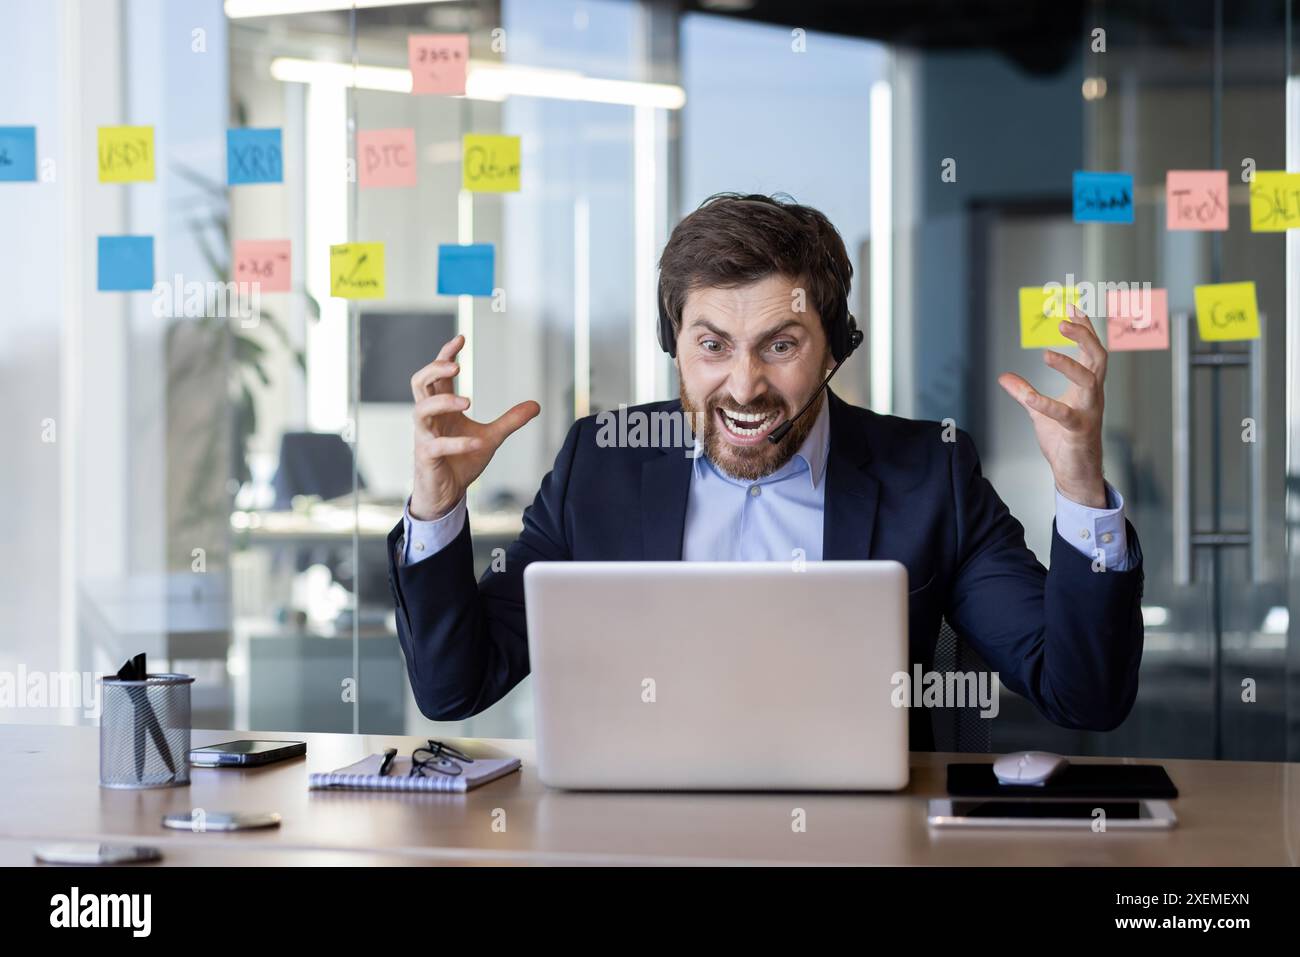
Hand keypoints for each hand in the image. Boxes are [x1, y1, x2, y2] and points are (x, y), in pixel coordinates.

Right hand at [409, 335, 539, 519]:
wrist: (447, 493)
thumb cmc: (460, 461)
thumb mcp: (491, 438)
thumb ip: (510, 420)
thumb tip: (536, 404)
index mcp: (441, 408)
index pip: (437, 374)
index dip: (445, 354)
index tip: (461, 338)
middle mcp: (429, 418)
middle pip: (419, 383)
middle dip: (434, 369)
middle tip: (455, 364)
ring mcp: (425, 436)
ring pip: (421, 410)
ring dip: (443, 401)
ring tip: (467, 400)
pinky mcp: (427, 457)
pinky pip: (437, 445)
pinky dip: (458, 443)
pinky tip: (476, 442)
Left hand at [997, 303, 1106, 508]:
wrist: (1077, 473)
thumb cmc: (1065, 441)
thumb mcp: (1040, 412)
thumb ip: (1025, 393)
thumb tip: (1003, 376)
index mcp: (1088, 387)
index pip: (1091, 351)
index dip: (1084, 329)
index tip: (1073, 306)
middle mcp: (1093, 396)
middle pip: (1098, 358)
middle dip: (1085, 336)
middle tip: (1064, 321)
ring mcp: (1089, 412)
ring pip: (1090, 381)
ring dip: (1070, 365)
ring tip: (1046, 353)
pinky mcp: (1079, 431)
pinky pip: (1064, 414)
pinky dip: (1044, 403)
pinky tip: (1026, 395)